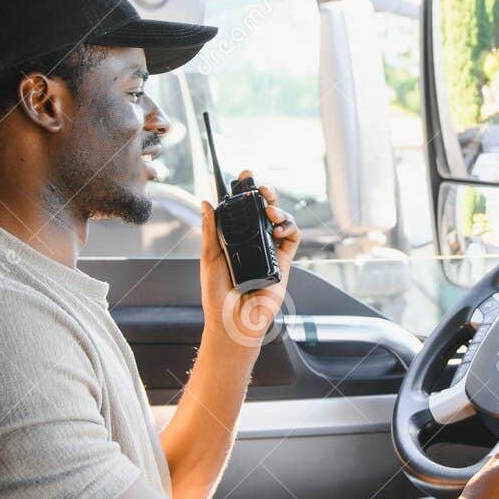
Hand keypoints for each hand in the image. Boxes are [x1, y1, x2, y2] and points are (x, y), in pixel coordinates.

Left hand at [199, 172, 300, 351]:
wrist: (232, 321)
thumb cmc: (217, 295)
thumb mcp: (209, 257)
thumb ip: (211, 230)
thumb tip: (205, 203)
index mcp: (234, 240)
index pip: (242, 211)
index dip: (245, 193)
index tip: (244, 177)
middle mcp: (254, 243)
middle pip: (264, 211)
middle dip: (265, 194)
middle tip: (259, 186)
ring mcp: (270, 251)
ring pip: (281, 220)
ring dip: (278, 208)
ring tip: (269, 208)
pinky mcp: (284, 262)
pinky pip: (293, 238)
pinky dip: (290, 226)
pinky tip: (279, 226)